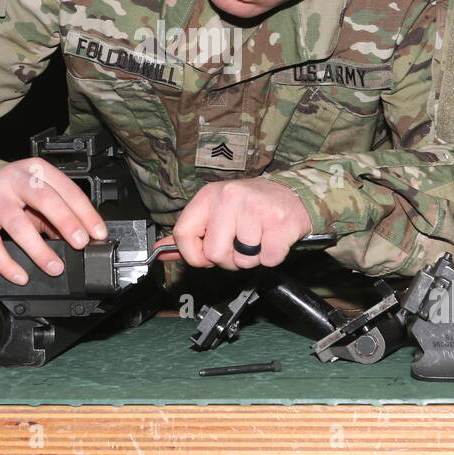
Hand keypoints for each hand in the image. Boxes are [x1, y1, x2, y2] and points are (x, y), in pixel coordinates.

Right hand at [0, 159, 106, 284]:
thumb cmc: (8, 197)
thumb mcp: (34, 198)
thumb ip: (56, 216)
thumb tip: (81, 239)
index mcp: (35, 170)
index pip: (66, 189)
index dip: (85, 212)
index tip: (97, 233)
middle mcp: (13, 179)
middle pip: (43, 198)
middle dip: (66, 221)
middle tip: (80, 243)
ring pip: (18, 223)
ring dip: (39, 249)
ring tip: (55, 266)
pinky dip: (7, 263)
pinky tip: (20, 275)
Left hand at [161, 177, 312, 270]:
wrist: (293, 194)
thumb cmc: (252, 207)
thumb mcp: (216, 211)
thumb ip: (189, 233)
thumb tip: (160, 251)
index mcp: (209, 196)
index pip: (182, 234)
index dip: (193, 255)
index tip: (206, 256)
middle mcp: (229, 198)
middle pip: (214, 254)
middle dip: (228, 260)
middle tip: (240, 245)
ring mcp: (255, 209)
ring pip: (243, 260)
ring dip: (252, 258)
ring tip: (259, 238)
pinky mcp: (279, 223)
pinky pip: (267, 260)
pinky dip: (271, 257)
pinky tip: (273, 240)